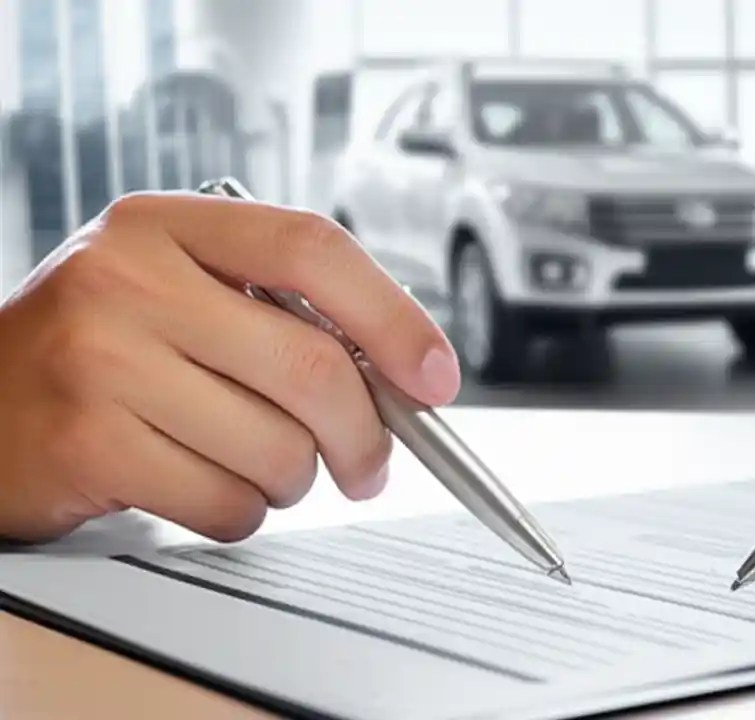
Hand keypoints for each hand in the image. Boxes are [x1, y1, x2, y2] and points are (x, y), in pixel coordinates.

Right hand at [0, 193, 459, 541]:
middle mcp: (128, 278)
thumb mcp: (176, 288)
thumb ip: (280, 308)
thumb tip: (404, 369)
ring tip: (255, 461)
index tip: (436, 374)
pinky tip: (206, 485)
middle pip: (313, 366)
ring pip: (278, 448)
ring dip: (293, 478)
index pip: (312, 248)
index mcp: (167, 225)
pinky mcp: (89, 444)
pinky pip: (228, 503)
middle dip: (365, 435)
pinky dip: (243, 511)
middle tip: (368, 461)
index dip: (394, 316)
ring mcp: (102, 360)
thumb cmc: (97, 347)